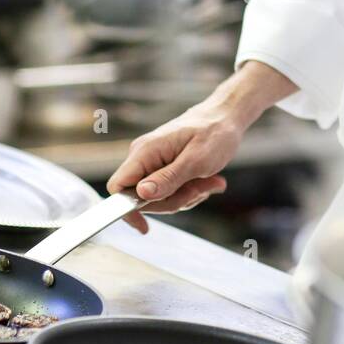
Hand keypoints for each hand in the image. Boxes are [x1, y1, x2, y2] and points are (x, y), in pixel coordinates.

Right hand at [106, 98, 244, 233]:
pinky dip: (191, 190)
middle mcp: (144, 157)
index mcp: (145, 152)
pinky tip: (208, 179)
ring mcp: (154, 162)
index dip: (126, 209)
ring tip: (209, 180)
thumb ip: (169, 178)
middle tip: (200, 189)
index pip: (117, 187)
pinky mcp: (165, 167)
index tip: (144, 226)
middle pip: (144, 199)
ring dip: (188, 195)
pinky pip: (172, 191)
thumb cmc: (214, 133)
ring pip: (162, 198)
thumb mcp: (196, 160)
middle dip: (175, 200)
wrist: (226, 117)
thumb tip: (141, 194)